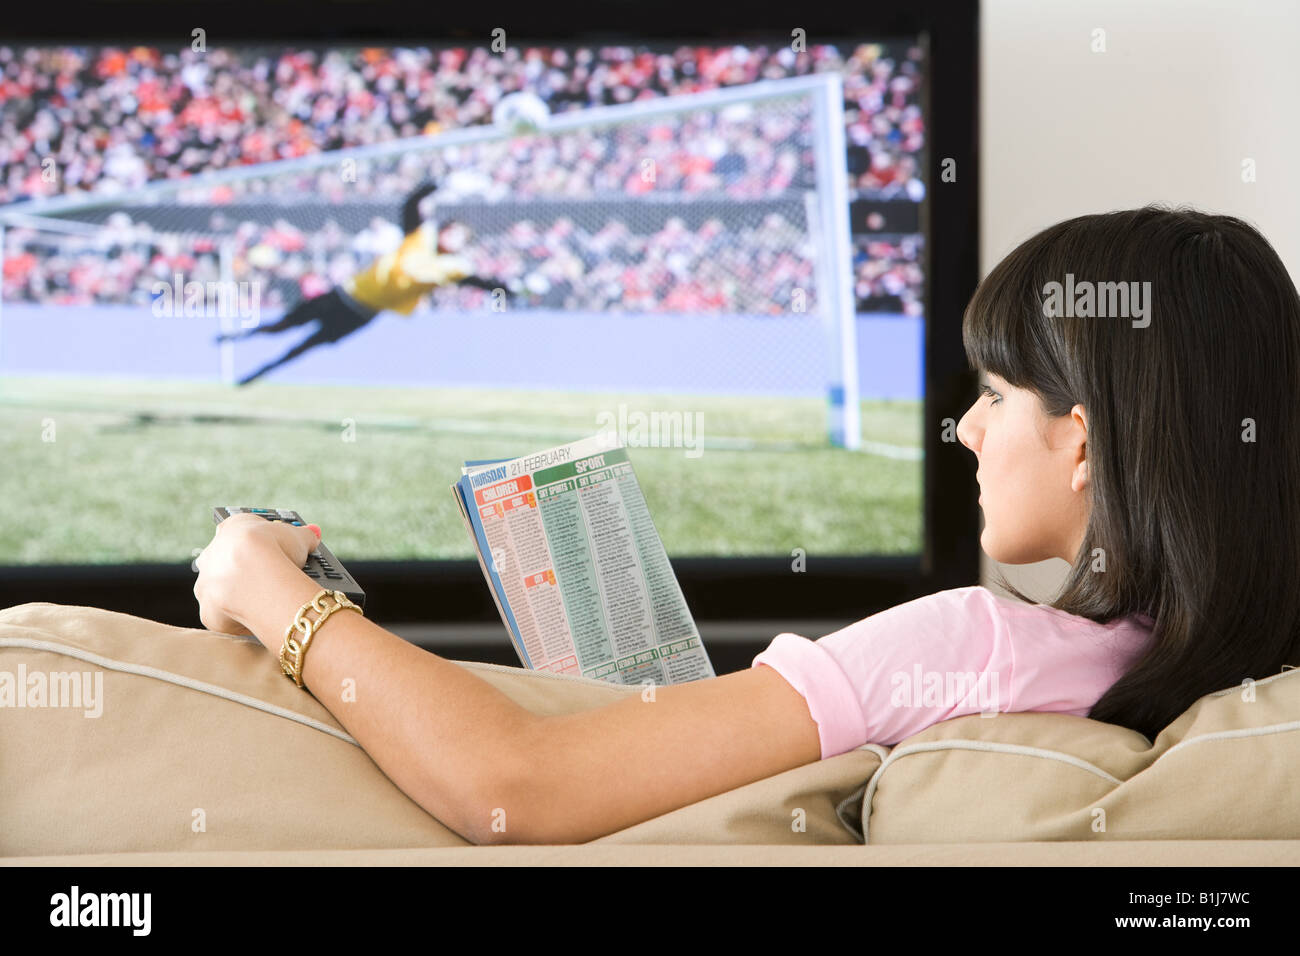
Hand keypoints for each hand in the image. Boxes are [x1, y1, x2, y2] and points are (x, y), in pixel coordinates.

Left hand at [193, 514, 320, 636]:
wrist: (258, 577)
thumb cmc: (277, 550)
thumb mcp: (299, 536)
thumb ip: (304, 535)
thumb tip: (312, 535)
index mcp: (232, 527)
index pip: (242, 530)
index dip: (260, 541)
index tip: (275, 548)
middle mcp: (212, 552)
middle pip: (227, 560)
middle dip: (246, 569)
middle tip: (271, 577)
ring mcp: (206, 582)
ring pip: (221, 588)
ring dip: (238, 594)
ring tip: (265, 601)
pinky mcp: (208, 610)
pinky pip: (222, 616)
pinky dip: (237, 619)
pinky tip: (256, 619)